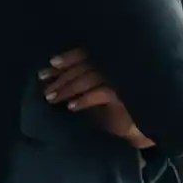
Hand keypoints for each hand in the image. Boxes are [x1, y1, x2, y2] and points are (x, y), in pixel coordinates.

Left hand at [40, 48, 154, 147]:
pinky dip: (84, 99)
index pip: (85, 53)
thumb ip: (76, 82)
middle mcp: (116, 67)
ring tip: (51, 99)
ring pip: (90, 78)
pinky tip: (71, 107)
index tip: (50, 65)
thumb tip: (50, 77)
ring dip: (68, 88)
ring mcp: (122, 79)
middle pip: (84, 66)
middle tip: (45, 88)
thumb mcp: (90, 93)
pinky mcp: (127, 96)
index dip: (67, 58)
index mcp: (108, 62)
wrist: (136, 129)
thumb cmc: (112, 110)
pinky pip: (102, 93)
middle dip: (62, 77)